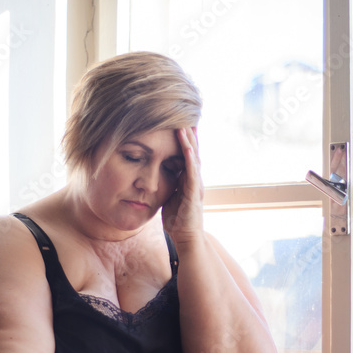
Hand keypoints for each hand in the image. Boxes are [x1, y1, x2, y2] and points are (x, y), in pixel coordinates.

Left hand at [161, 127, 203, 245]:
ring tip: (184, 125)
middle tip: (185, 115)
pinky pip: (192, 171)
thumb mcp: (169, 197)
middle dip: (189, 134)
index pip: (186, 155)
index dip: (184, 139)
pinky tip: (187, 146)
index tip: (179, 122)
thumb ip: (167, 185)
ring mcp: (196, 184)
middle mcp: (195, 179)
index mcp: (188, 179)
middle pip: (193, 151)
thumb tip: (157, 175)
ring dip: (189, 141)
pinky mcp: (194, 192)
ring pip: (194, 158)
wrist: (186, 237)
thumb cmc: (177, 220)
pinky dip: (190, 158)